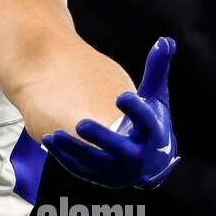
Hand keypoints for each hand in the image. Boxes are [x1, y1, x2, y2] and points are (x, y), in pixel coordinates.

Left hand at [42, 37, 178, 188]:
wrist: (148, 162)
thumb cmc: (150, 125)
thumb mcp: (155, 98)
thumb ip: (156, 71)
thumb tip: (165, 41)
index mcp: (152, 135)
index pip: (147, 124)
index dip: (136, 111)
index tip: (121, 95)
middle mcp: (137, 157)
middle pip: (119, 150)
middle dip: (101, 139)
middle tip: (82, 124)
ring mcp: (117, 170)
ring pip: (95, 162)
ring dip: (74, 150)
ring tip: (54, 135)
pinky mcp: (99, 175)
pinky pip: (80, 168)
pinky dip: (64, 156)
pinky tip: (49, 139)